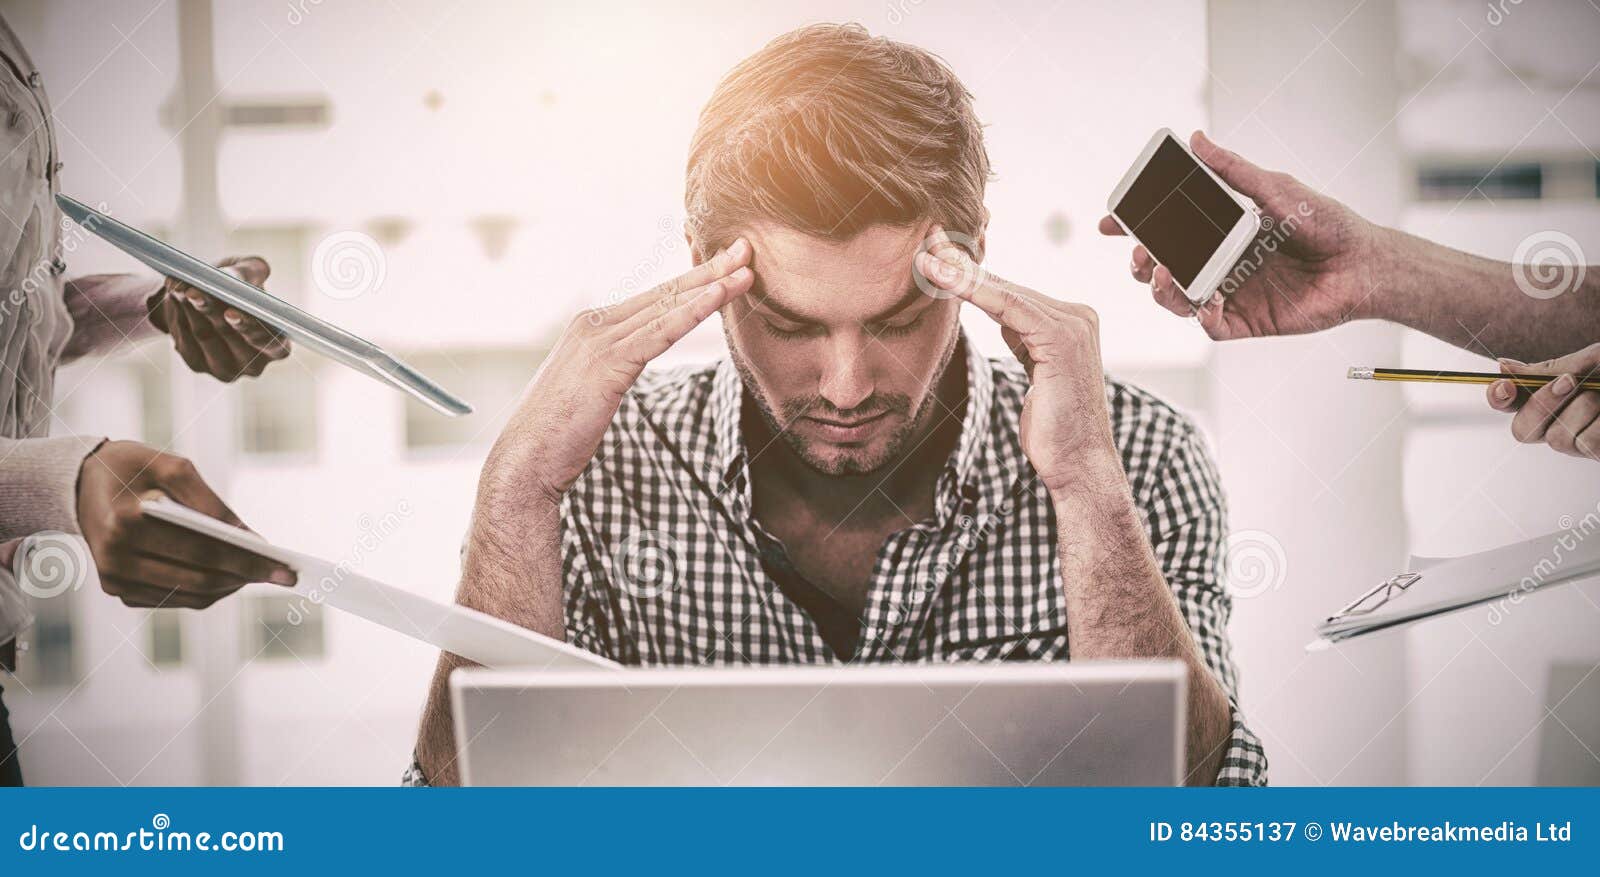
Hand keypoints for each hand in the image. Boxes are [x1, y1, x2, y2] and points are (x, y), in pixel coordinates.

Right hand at [76, 440, 296, 607]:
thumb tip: (249, 537)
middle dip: (246, 577)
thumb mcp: (172, 466)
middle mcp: (116, 558)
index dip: (247, 562)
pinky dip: (206, 590)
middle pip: (198, 579)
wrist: (79, 483)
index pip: (201, 552)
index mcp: (126, 523)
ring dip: (229, 586)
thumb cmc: (131, 468)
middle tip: (282, 574)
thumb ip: (210, 502)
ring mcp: (115, 580)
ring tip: (260, 572)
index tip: (286, 569)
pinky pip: (174, 598)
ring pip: (189, 596)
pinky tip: (229, 575)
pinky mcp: (119, 591)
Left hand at [148, 256, 290, 380]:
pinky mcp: (197, 364)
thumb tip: (231, 277)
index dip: (252, 328)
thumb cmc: (239, 287)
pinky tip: (174, 295)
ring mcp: (224, 368)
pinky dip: (178, 314)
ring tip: (180, 286)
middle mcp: (254, 363)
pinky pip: (185, 339)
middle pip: (232, 337)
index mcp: (277, 344)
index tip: (231, 312)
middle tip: (194, 292)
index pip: (271, 343)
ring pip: (205, 336)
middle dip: (212, 311)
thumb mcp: (250, 272)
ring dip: (190, 309)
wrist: (208, 298)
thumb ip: (250, 271)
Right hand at [488, 239, 754, 503]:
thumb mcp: (589, 390)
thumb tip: (627, 367)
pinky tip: (718, 298)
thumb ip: (611, 368)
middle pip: (664, 293)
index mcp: (591, 327)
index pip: (653, 299)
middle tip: (746, 249)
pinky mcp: (608, 365)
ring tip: (746, 270)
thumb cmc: (558, 433)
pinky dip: (692, 312)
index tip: (726, 266)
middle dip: (709, 270)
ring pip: (667, 308)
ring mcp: (599, 341)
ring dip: (711, 287)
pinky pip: (659, 334)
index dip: (692, 281)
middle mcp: (594, 324)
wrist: (525, 459)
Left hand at [915, 229, 1119, 493]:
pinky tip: (947, 280)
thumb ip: (1026, 341)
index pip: (1013, 293)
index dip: (973, 275)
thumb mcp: (1036, 374)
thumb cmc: (1053, 429)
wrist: (1078, 464)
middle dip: (963, 265)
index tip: (939, 257)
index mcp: (1072, 322)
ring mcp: (1074, 324)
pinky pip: (1009, 307)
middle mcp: (1078, 316)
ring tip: (927, 257)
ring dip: (962, 274)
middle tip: (927, 242)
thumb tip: (1006, 320)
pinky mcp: (1062, 339)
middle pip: (1007, 286)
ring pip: (1005, 292)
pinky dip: (975, 292)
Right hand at [1098, 130, 1380, 339]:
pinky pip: (1210, 325)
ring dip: (1162, 289)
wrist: (1362, 264)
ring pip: (1177, 298)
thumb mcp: (1275, 188)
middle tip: (1139, 255)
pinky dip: (1200, 315)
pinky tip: (1206, 301)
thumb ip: (1233, 170)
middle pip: (1162, 267)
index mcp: (1220, 231)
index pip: (1166, 230)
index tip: (1111, 223)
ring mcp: (1230, 292)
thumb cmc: (1326, 222)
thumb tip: (1197, 139)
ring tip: (1163, 275)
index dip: (1134, 228)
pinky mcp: (1246, 320)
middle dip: (1140, 262)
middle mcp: (1219, 262)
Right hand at [1488, 343, 1599, 461]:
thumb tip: (1501, 366)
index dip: (1498, 397)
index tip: (1505, 386)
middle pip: (1522, 431)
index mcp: (1551, 397)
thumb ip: (1548, 369)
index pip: (1508, 403)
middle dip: (1541, 405)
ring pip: (1557, 439)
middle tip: (1570, 381)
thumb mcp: (1589, 361)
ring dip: (1585, 409)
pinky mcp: (1597, 453)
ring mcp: (1579, 443)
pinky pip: (1587, 444)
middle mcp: (1560, 423)